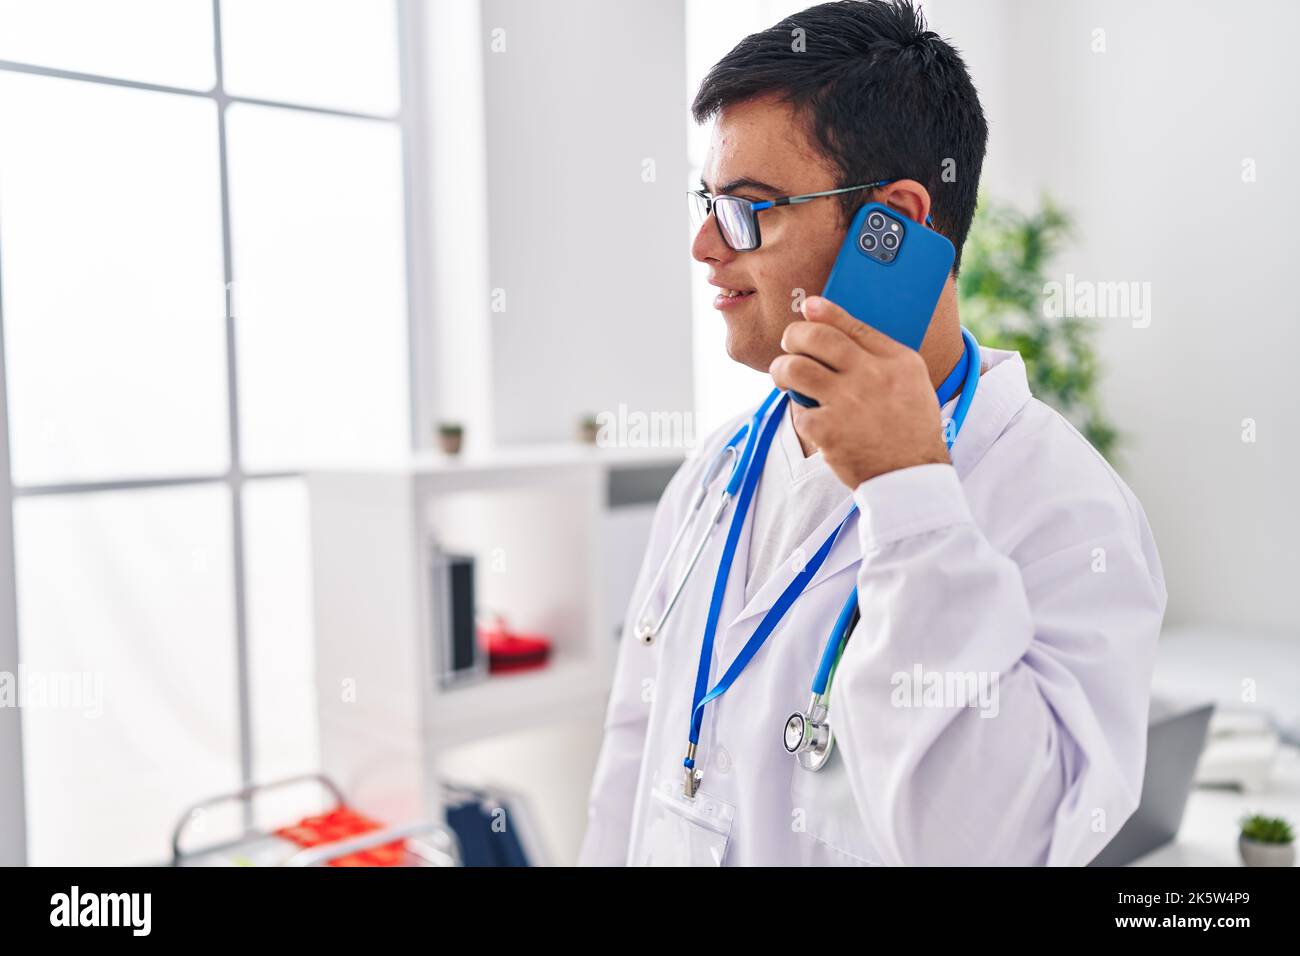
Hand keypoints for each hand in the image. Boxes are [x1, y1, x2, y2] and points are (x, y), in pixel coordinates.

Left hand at [768, 295, 949, 487]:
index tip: (809, 306)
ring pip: (795, 368)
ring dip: (782, 369)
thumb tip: (842, 331)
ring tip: (784, 376)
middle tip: (790, 345)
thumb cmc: (910, 428)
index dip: (825, 312)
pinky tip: (812, 418)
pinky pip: (798, 411)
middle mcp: (871, 376)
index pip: (853, 325)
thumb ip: (881, 355)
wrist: (910, 476)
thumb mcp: (911, 382)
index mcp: (896, 361)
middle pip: (816, 339)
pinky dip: (801, 414)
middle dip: (794, 336)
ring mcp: (847, 403)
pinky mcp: (828, 431)